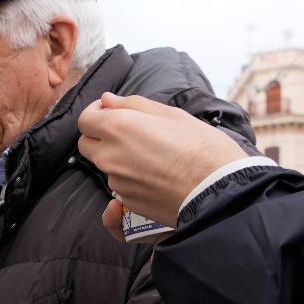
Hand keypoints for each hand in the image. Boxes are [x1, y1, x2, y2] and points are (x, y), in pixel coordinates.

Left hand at [76, 92, 246, 241]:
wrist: (219, 192)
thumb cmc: (202, 148)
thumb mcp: (172, 115)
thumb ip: (133, 105)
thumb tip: (107, 100)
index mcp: (118, 128)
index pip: (85, 120)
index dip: (95, 113)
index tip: (110, 112)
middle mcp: (110, 157)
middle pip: (87, 145)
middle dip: (100, 136)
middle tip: (128, 132)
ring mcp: (116, 182)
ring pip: (104, 166)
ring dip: (117, 158)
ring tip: (152, 155)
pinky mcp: (127, 202)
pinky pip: (119, 186)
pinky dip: (130, 178)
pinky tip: (156, 175)